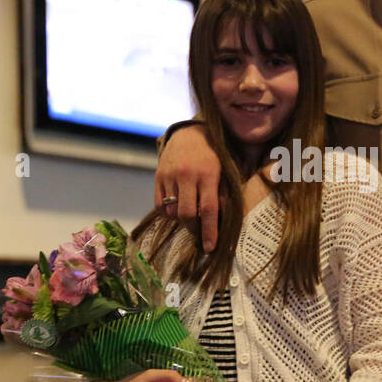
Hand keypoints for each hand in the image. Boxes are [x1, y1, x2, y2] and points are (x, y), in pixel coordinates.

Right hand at [155, 124, 221, 253]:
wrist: (189, 133)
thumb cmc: (213, 155)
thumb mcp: (224, 171)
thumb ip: (223, 194)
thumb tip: (221, 222)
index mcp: (208, 174)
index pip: (208, 209)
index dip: (209, 231)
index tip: (210, 247)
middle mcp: (187, 175)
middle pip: (187, 214)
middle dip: (194, 229)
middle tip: (199, 232)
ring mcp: (170, 175)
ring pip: (172, 211)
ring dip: (181, 220)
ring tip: (190, 215)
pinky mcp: (158, 176)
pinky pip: (159, 205)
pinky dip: (168, 212)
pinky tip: (177, 208)